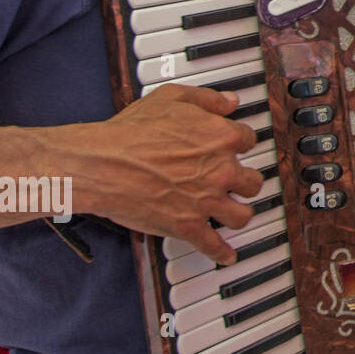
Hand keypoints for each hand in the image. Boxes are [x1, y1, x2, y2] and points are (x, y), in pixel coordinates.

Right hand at [80, 84, 262, 264]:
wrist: (102, 164)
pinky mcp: (188, 226)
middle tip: (236, 182)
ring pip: (242, 215)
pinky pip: (213, 245)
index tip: (234, 148)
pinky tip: (227, 255)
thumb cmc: (130, 131)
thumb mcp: (170, 98)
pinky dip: (222, 253)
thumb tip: (231, 102)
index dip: (239, 143)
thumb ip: (206, 99)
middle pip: (252, 181)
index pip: (247, 140)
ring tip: (234, 213)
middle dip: (244, 181)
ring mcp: (207, 201)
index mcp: (221, 138)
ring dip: (239, 214)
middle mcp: (221, 170)